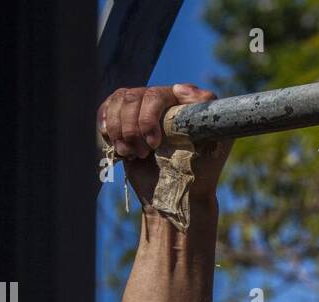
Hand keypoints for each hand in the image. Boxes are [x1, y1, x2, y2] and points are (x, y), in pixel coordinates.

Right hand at [97, 83, 233, 207]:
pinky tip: (114, 142)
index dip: (149, 117)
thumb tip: (186, 90)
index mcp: (184, 102)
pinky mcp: (126, 119)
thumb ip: (205, 117)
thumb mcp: (212, 143)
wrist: (177, 195)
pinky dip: (107, 125)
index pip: (157, 95)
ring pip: (119, 102)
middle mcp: (164, 100)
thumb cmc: (199, 172)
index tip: (154, 143)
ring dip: (121, 132)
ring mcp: (144, 108)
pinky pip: (108, 108)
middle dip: (133, 128)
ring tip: (131, 154)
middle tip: (143, 154)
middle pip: (134, 97)